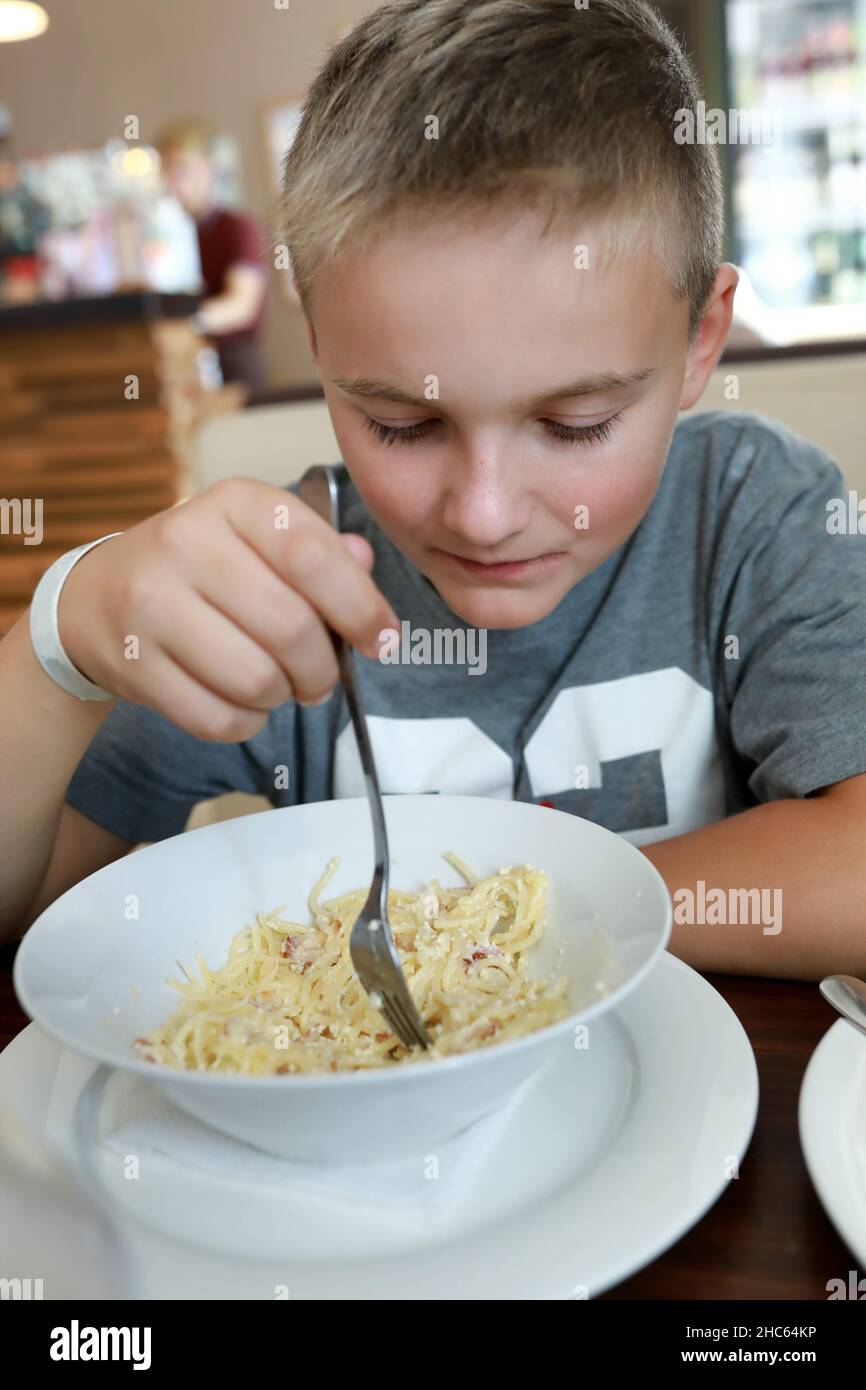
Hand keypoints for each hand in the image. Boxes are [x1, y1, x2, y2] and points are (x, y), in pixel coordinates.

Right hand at [57, 477, 398, 741]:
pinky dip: (245, 722)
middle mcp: (186, 543)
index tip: (382, 640)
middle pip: (291, 629)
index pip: (313, 557)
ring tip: (278, 687)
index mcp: (234, 503)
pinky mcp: (132, 663)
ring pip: (255, 680)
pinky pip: (215, 718)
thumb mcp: (258, 539)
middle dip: (323, 669)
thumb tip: (365, 565)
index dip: (361, 608)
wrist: (97, 596)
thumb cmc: (201, 569)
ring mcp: (152, 604)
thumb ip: (319, 551)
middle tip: (321, 678)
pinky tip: (242, 704)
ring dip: (283, 697)